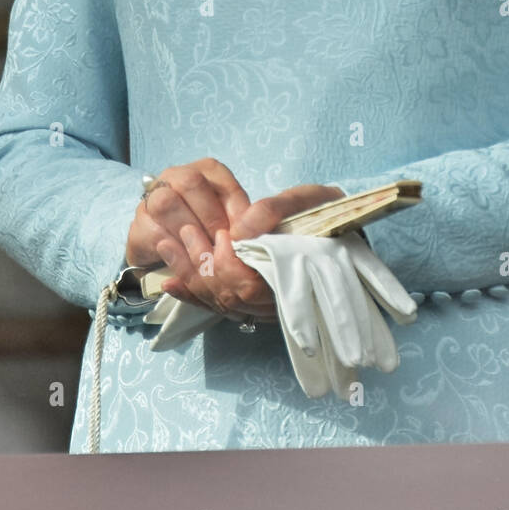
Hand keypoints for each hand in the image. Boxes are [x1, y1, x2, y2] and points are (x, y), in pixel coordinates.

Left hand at [125, 160, 343, 321]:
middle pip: (229, 297)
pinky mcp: (251, 305)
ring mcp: (263, 307)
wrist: (340, 232)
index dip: (229, 265)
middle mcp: (277, 301)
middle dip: (201, 265)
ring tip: (168, 244)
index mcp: (294, 278)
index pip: (249, 286)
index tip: (222, 234)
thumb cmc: (327, 214)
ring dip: (190, 274)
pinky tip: (170, 282)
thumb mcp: (310, 201)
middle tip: (186, 231)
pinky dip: (190, 296)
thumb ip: (274, 211)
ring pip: (219, 303)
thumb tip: (239, 231)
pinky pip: (218, 307)